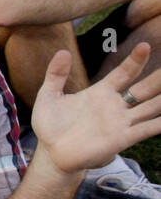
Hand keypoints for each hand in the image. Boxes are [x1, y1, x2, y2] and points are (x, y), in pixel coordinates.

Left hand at [31, 44, 160, 173]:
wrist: (51, 153)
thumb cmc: (50, 126)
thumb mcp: (49, 96)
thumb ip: (56, 74)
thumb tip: (62, 51)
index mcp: (101, 93)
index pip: (124, 73)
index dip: (135, 61)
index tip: (145, 45)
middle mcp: (115, 106)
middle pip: (144, 88)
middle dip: (159, 78)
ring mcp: (121, 122)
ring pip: (152, 107)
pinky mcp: (123, 138)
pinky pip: (149, 129)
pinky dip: (160, 123)